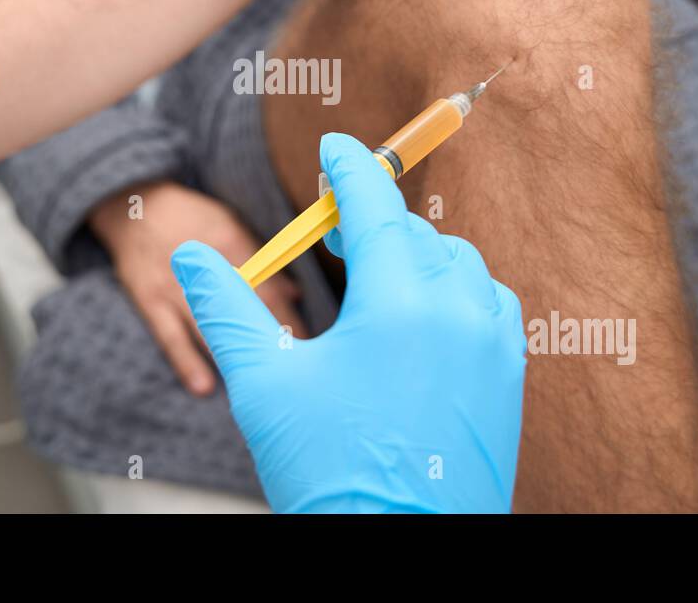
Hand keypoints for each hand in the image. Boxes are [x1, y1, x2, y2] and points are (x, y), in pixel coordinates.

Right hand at [90, 181, 308, 395]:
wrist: (132, 207)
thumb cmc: (192, 218)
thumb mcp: (230, 227)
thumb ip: (262, 262)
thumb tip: (295, 295)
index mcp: (230, 242)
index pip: (266, 283)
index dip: (289, 316)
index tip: (311, 344)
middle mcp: (202, 263)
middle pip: (242, 306)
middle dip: (269, 339)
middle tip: (295, 370)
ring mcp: (174, 285)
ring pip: (210, 325)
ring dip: (235, 353)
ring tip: (262, 383)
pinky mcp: (150, 302)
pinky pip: (170, 337)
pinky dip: (186, 363)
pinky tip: (204, 387)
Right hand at [171, 133, 526, 512]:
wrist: (399, 551)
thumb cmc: (331, 471)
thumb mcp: (263, 386)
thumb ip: (227, 309)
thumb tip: (189, 256)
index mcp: (400, 301)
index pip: (374, 207)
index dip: (349, 169)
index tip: (335, 145)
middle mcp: (458, 311)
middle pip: (416, 233)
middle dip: (373, 221)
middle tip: (331, 232)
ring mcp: (492, 345)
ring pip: (459, 264)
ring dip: (418, 254)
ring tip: (375, 273)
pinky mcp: (508, 379)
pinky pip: (489, 304)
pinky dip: (457, 290)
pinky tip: (425, 314)